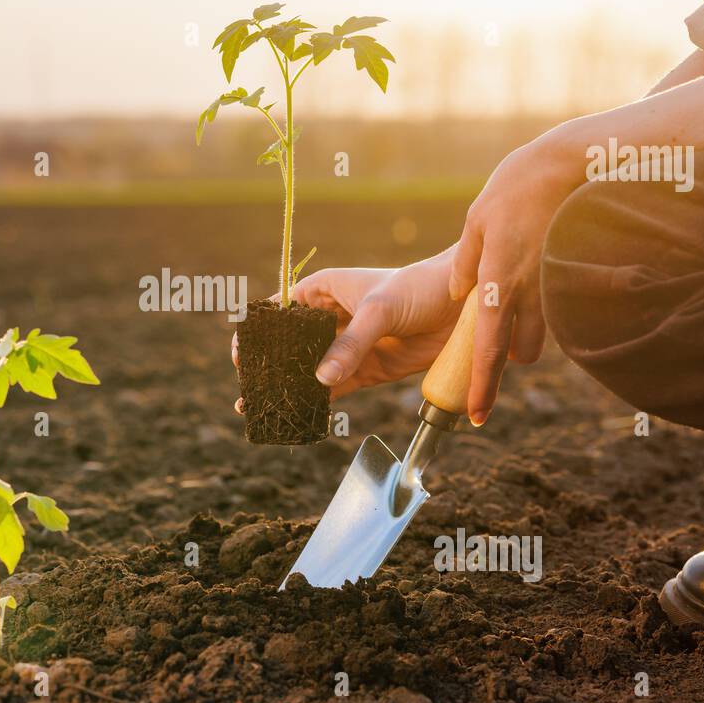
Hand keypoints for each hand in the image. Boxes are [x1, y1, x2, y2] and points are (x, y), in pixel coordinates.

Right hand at [231, 248, 462, 406]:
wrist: (462, 307)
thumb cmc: (419, 288)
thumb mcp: (378, 311)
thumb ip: (350, 344)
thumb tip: (321, 379)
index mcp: (323, 290)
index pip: (279, 310)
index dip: (257, 331)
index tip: (241, 354)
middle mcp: (329, 318)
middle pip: (290, 345)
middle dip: (269, 366)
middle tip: (248, 389)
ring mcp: (347, 346)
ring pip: (310, 370)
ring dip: (290, 388)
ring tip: (264, 408)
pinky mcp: (366, 370)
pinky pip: (336, 389)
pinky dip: (319, 402)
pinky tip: (300, 414)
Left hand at [447, 136, 580, 422]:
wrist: (570, 164)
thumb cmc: (517, 188)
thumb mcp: (477, 221)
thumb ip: (465, 263)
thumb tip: (457, 295)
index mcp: (497, 280)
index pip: (487, 346)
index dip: (482, 384)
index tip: (476, 414)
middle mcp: (525, 290)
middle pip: (516, 352)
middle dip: (502, 367)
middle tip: (484, 376)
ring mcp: (549, 284)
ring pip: (536, 335)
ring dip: (520, 341)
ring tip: (504, 331)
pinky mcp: (563, 273)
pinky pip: (548, 309)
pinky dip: (535, 314)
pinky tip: (526, 297)